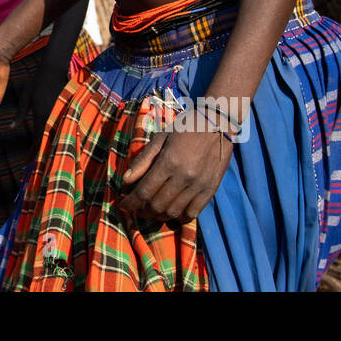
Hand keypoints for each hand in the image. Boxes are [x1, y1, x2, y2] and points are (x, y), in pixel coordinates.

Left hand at [116, 126, 233, 221]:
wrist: (218, 123)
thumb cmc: (185, 128)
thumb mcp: (160, 138)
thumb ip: (143, 160)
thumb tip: (125, 180)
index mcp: (168, 162)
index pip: (144, 191)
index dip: (130, 202)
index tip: (123, 205)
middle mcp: (184, 177)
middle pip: (157, 205)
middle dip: (142, 210)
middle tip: (136, 207)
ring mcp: (199, 185)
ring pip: (173, 212)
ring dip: (159, 215)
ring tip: (152, 211)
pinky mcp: (211, 190)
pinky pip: (193, 213)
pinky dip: (179, 217)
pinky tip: (172, 212)